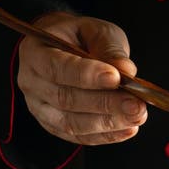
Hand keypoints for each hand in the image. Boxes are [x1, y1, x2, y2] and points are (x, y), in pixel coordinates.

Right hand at [17, 12, 147, 143]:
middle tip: (136, 104)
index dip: (87, 75)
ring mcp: (40, 108)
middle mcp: (31, 83)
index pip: (57, 67)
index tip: (115, 78)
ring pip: (72, 123)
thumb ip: (110, 49)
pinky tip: (128, 129)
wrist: (66, 50)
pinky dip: (106, 135)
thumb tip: (126, 70)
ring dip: (108, 123)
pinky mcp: (54, 126)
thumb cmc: (80, 38)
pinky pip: (80, 136)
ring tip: (137, 117)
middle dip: (105, 104)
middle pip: (66, 99)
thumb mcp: (97, 31)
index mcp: (35, 52)